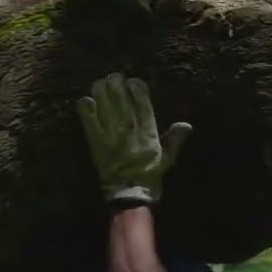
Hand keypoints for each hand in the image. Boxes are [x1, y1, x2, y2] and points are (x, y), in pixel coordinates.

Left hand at [76, 72, 192, 204]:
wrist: (129, 194)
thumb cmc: (149, 176)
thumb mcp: (167, 159)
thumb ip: (174, 139)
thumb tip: (186, 124)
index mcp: (148, 131)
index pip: (142, 101)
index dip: (136, 86)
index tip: (133, 81)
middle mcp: (129, 128)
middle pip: (120, 96)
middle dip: (116, 83)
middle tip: (114, 78)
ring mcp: (111, 134)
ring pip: (104, 103)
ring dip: (101, 90)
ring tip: (100, 85)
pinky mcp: (96, 142)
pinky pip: (89, 119)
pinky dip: (86, 108)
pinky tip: (86, 101)